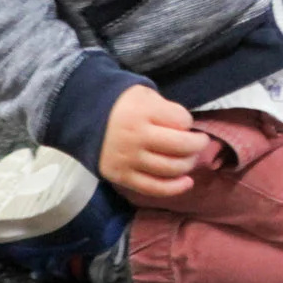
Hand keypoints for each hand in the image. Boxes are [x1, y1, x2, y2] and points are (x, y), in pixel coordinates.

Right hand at [97, 84, 211, 199]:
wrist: (82, 118)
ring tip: (190, 158)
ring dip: (188, 164)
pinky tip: (187, 182)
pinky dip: (175, 188)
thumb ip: (166, 108)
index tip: (183, 122)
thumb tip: (187, 129)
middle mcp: (136, 137)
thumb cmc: (120, 104)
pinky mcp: (121, 177)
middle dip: (198, 145)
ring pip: (171, 169)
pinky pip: (154, 188)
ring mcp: (129, 160)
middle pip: (181, 146)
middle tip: (200, 142)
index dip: (188, 121)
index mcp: (142, 112)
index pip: (181, 120)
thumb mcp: (143, 94)